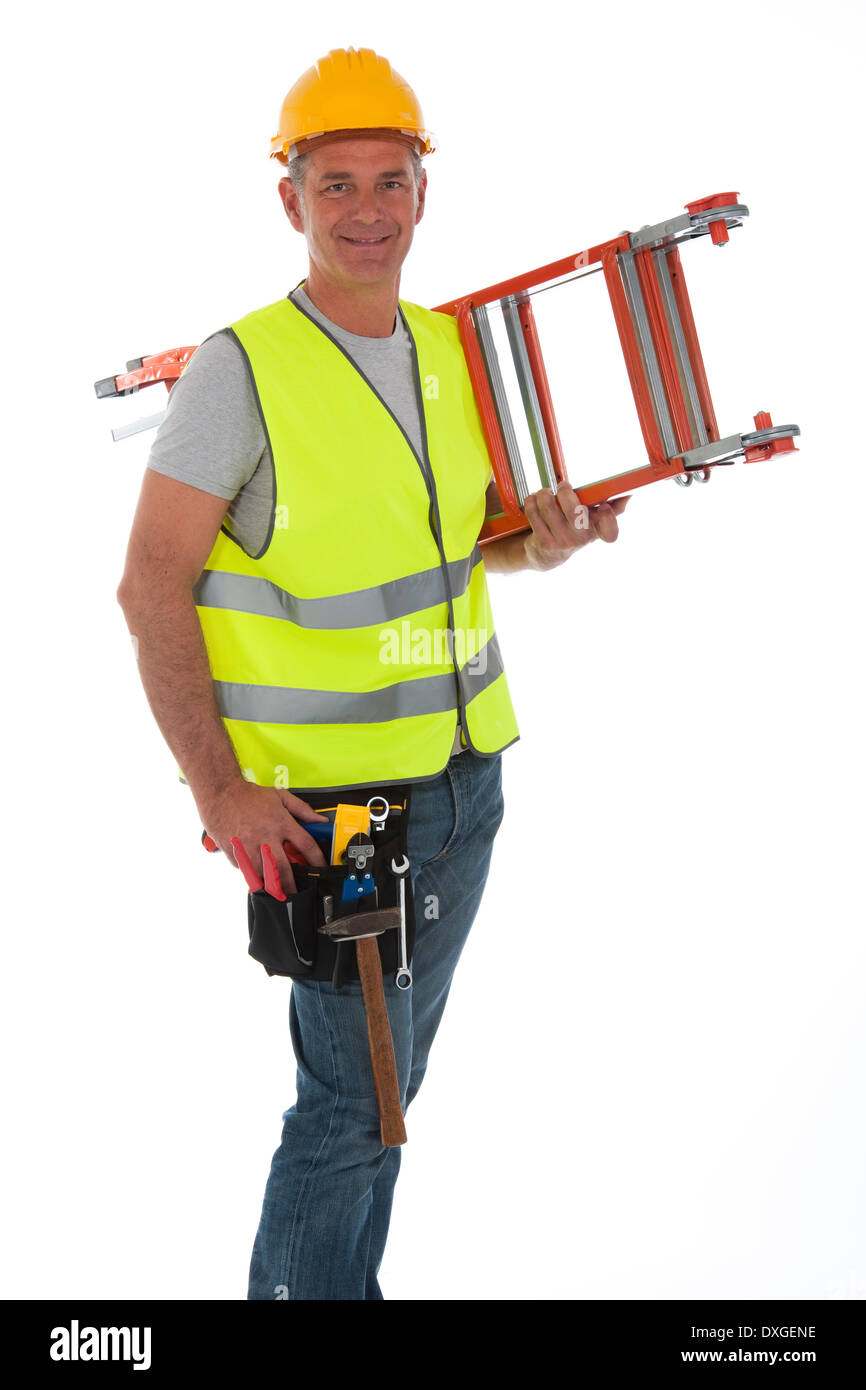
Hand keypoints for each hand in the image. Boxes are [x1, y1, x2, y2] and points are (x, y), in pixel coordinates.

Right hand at [198, 781, 329, 894]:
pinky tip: (253, 868)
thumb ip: (302, 809)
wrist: (220, 792)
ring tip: (275, 887)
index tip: (320, 869)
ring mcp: (248, 845)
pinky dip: (250, 871)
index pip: (306, 845)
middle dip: (291, 884)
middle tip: (295, 892)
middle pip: (283, 868)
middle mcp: (266, 836)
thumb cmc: (249, 795)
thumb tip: (320, 820)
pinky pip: (244, 868)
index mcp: (280, 822)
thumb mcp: (280, 796)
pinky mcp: (232, 850)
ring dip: (269, 881)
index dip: (316, 860)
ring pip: (262, 872)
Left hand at [523, 484, 630, 571]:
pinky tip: (534, 501)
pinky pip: (534, 512)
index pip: (609, 531)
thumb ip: (611, 508)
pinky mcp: (543, 542)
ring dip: (544, 494)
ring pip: (549, 506)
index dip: (608, 519)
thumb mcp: (593, 522)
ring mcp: (562, 542)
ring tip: (545, 494)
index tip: (603, 508)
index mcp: (596, 531)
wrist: (548, 555)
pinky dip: (532, 501)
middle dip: (565, 491)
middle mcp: (581, 539)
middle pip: (574, 510)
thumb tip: (628, 496)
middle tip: (562, 486)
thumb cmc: (573, 531)